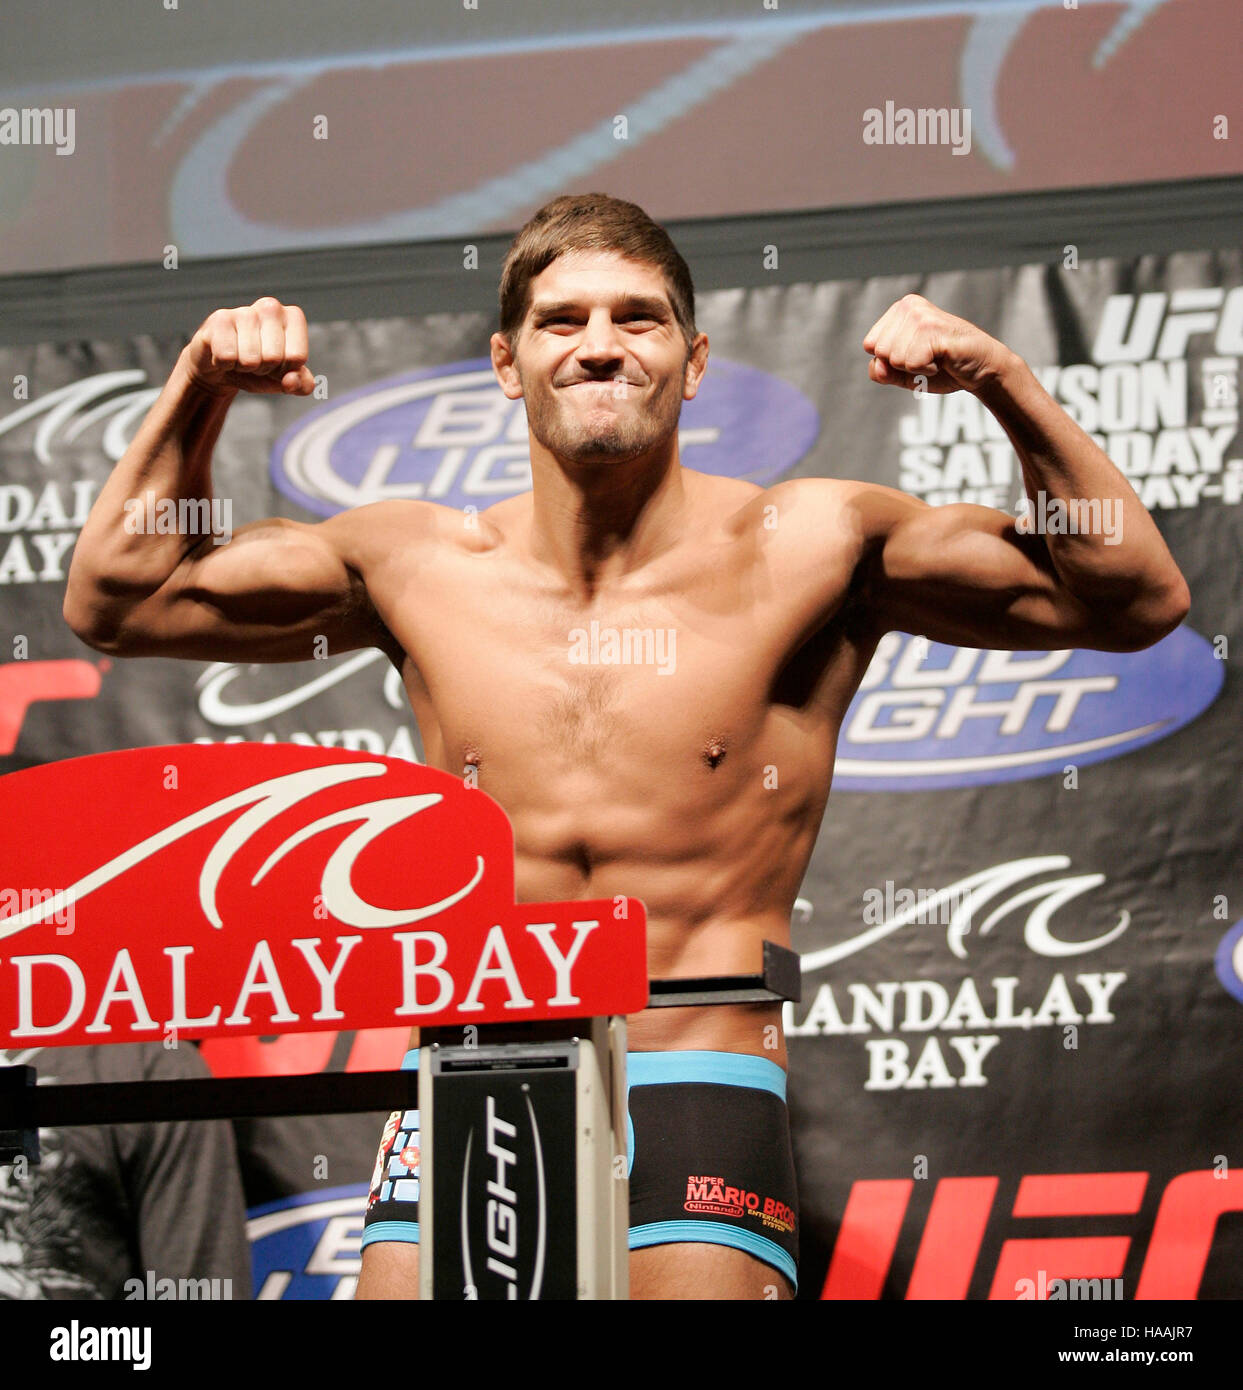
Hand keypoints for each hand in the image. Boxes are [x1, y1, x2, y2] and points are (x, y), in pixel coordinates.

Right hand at [183, 297, 314, 395]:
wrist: (222, 367)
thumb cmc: (259, 368)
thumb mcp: (286, 380)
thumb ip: (302, 385)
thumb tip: (290, 381)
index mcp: (293, 317)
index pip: (297, 357)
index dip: (285, 369)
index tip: (277, 362)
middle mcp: (271, 307)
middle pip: (274, 357)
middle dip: (264, 368)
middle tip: (256, 360)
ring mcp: (244, 310)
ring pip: (250, 359)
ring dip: (244, 367)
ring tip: (240, 355)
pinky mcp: (220, 318)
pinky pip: (227, 357)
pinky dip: (225, 363)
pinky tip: (224, 353)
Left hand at [863, 293, 1013, 394]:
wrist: (981, 369)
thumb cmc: (944, 368)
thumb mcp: (904, 374)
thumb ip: (883, 372)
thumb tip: (878, 364)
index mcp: (899, 310)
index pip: (869, 345)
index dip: (891, 361)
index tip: (915, 356)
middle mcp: (908, 306)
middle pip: (879, 352)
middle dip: (902, 365)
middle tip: (928, 357)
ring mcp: (921, 315)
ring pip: (894, 358)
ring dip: (916, 368)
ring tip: (937, 357)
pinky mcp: (933, 328)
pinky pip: (911, 364)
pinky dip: (927, 370)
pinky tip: (943, 359)